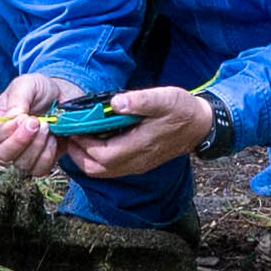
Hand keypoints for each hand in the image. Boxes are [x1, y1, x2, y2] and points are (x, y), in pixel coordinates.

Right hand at [0, 72, 84, 178]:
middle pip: (4, 154)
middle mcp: (6, 143)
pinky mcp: (41, 160)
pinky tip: (54, 138)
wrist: (63, 96)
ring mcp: (23, 154)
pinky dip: (48, 155)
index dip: (8, 130)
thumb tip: (13, 117)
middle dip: (23, 140)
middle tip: (39, 122)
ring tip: (48, 127)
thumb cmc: (39, 89)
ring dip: (38, 146)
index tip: (26, 117)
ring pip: (23, 164)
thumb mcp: (27, 84)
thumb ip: (17, 98)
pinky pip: (40, 169)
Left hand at [58, 85, 213, 180]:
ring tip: (78, 137)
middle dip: (78, 153)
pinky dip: (96, 158)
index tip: (73, 126)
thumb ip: (140, 100)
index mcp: (139, 147)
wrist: (200, 125)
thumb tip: (115, 103)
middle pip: (95, 169)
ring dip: (85, 157)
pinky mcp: (138, 163)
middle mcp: (135, 162)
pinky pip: (109, 168)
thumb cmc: (182, 110)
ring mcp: (136, 165)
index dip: (83, 143)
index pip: (100, 155)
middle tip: (70, 134)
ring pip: (101, 172)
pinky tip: (95, 141)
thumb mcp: (165, 98)